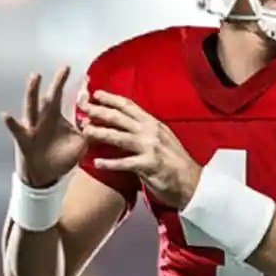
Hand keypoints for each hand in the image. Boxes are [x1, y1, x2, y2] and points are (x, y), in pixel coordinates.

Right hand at [2, 66, 85, 187]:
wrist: (44, 176)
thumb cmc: (61, 157)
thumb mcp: (80, 145)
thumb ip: (88, 133)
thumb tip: (95, 120)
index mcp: (56, 117)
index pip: (66, 98)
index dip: (76, 89)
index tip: (87, 77)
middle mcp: (44, 118)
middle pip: (50, 97)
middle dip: (57, 83)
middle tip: (65, 67)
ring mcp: (33, 127)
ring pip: (32, 106)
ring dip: (32, 91)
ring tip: (35, 76)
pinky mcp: (24, 140)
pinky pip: (17, 130)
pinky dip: (11, 123)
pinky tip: (5, 115)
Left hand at [79, 90, 200, 207]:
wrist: (193, 182)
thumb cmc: (176, 162)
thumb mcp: (163, 138)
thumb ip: (146, 130)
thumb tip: (128, 124)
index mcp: (153, 123)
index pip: (129, 106)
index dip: (111, 99)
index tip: (96, 94)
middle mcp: (151, 131)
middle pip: (120, 118)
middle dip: (99, 111)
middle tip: (83, 107)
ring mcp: (150, 148)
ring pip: (119, 137)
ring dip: (100, 133)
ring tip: (85, 131)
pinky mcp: (149, 165)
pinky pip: (125, 163)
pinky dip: (110, 163)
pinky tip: (96, 163)